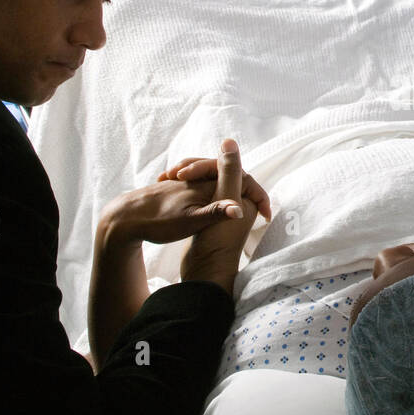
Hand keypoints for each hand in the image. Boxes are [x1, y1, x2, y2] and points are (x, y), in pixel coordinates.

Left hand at [99, 159, 249, 246]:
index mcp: (204, 185)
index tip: (268, 214)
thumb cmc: (156, 222)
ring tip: (237, 212)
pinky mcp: (174, 192)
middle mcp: (197, 181)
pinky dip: (211, 197)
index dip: (257, 195)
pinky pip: (200, 190)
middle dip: (245, 192)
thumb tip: (240, 209)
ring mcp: (185, 185)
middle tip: (259, 211)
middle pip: (230, 178)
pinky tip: (209, 212)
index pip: (240, 180)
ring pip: (214, 183)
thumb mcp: (189, 221)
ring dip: (227, 194)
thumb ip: (216, 213)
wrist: (121, 220)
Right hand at [179, 139, 269, 288]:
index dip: (207, 164)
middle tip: (175, 175)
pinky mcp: (207, 218)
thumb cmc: (215, 240)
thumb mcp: (221, 200)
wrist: (202, 272)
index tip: (187, 171)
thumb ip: (228, 172)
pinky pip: (196, 193)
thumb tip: (231, 142)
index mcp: (246, 197)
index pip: (230, 167)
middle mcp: (237, 203)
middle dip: (195, 169)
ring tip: (168, 179)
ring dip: (187, 177)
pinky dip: (183, 189)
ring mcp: (221, 211)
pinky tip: (167, 189)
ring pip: (204, 182)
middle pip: (215, 173)